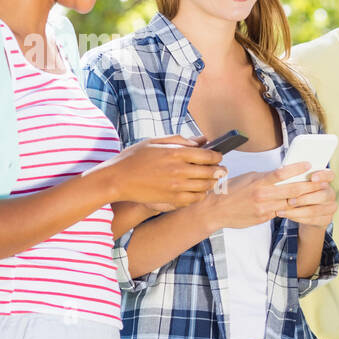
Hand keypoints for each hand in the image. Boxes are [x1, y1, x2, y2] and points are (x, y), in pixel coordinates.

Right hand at [101, 135, 223, 209]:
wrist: (117, 180)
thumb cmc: (134, 158)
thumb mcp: (155, 142)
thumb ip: (180, 140)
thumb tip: (201, 140)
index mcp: (175, 153)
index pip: (208, 155)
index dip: (217, 156)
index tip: (219, 157)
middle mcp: (179, 170)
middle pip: (210, 172)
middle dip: (219, 170)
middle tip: (222, 170)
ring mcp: (176, 186)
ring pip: (206, 186)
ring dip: (212, 183)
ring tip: (212, 180)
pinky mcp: (172, 199)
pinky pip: (195, 199)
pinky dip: (201, 195)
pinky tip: (199, 190)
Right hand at [206, 162, 310, 229]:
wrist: (216, 210)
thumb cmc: (231, 191)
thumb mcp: (249, 178)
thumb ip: (266, 178)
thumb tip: (283, 174)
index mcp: (259, 183)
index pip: (281, 174)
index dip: (297, 169)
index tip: (309, 165)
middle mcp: (263, 196)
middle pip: (291, 190)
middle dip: (309, 186)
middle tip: (322, 182)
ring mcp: (264, 209)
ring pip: (290, 203)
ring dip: (305, 199)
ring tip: (317, 194)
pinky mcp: (264, 219)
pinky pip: (280, 212)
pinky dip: (291, 209)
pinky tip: (302, 206)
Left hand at [278, 169, 337, 228]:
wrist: (305, 212)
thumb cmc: (300, 193)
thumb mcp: (299, 185)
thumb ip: (296, 181)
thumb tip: (285, 175)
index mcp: (326, 181)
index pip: (330, 175)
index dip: (323, 176)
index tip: (312, 178)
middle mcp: (331, 194)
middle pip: (323, 195)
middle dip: (305, 198)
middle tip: (289, 201)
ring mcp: (331, 208)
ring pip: (315, 210)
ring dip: (298, 211)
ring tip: (283, 211)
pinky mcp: (327, 219)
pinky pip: (312, 220)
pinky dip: (298, 218)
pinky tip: (287, 216)